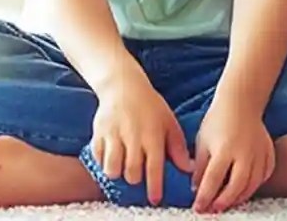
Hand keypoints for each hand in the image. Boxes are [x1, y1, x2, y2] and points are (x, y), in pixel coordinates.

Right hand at [91, 72, 193, 205]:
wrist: (123, 86)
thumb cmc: (150, 106)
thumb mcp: (169, 123)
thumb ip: (178, 147)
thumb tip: (188, 169)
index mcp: (153, 134)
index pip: (154, 167)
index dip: (155, 186)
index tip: (155, 199)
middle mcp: (133, 136)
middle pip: (131, 172)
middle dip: (135, 179)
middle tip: (138, 173)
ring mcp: (113, 135)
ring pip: (112, 169)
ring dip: (117, 173)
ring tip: (123, 166)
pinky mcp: (98, 134)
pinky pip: (98, 158)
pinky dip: (103, 162)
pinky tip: (111, 156)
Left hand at [191, 96, 273, 213]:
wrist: (241, 101)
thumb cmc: (218, 120)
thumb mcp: (203, 142)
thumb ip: (200, 167)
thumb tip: (197, 189)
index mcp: (224, 148)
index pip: (213, 179)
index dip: (205, 197)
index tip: (198, 208)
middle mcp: (244, 152)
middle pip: (237, 185)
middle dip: (224, 201)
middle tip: (214, 209)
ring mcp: (259, 152)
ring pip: (253, 183)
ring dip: (240, 197)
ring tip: (228, 203)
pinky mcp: (269, 151)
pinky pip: (265, 173)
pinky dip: (256, 184)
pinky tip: (246, 188)